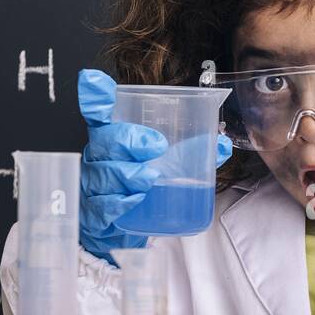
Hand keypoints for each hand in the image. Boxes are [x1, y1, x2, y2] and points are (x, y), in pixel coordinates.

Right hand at [78, 69, 232, 261]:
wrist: (126, 230)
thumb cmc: (143, 190)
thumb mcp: (168, 166)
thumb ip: (193, 152)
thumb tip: (221, 143)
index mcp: (112, 141)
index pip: (98, 115)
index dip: (95, 98)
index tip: (98, 84)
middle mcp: (98, 160)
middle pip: (104, 142)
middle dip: (129, 140)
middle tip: (156, 146)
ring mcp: (94, 187)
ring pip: (103, 175)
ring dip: (127, 174)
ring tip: (149, 177)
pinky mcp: (95, 215)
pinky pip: (101, 207)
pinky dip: (118, 203)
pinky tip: (134, 199)